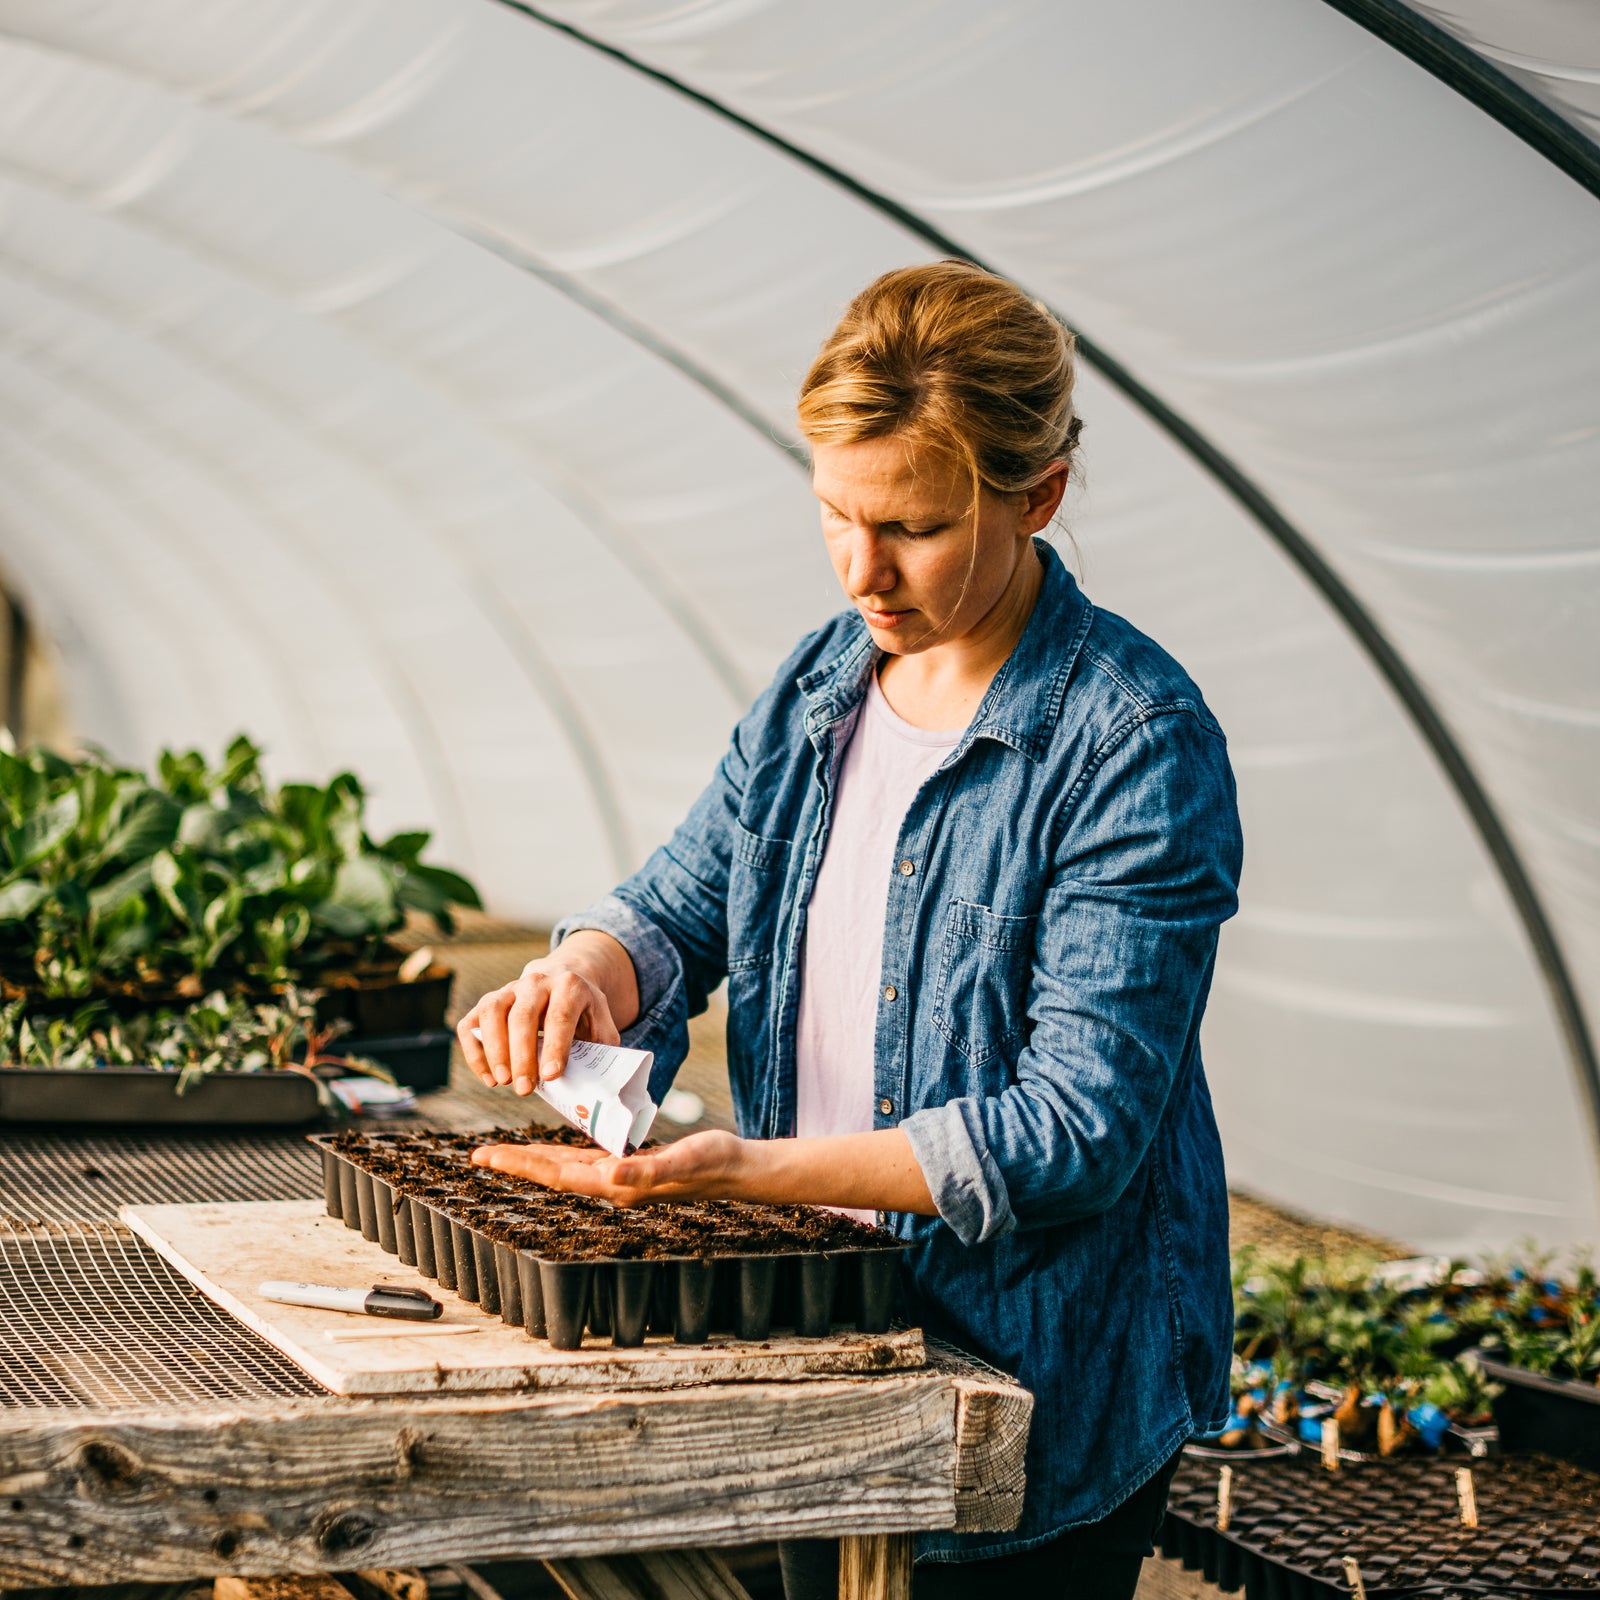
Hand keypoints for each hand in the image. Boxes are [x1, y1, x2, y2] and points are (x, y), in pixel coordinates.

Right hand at [457, 932, 636, 1094]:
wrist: (562, 977)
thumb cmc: (582, 1010)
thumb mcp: (601, 1021)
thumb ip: (600, 1048)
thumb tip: (596, 1086)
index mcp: (569, 986)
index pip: (560, 1016)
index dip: (555, 1047)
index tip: (551, 1076)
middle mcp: (536, 982)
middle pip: (522, 1016)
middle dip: (522, 1056)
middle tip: (524, 1089)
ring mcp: (508, 989)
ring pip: (492, 1013)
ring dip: (494, 1050)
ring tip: (502, 1082)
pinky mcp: (487, 1001)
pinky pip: (471, 1024)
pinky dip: (475, 1052)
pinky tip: (489, 1078)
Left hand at [471, 1129, 749, 1204]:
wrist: (736, 1169)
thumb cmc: (712, 1164)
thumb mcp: (681, 1161)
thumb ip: (646, 1170)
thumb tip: (609, 1174)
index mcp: (616, 1185)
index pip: (556, 1175)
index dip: (520, 1165)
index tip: (487, 1158)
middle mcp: (611, 1184)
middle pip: (552, 1173)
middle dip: (516, 1164)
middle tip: (478, 1156)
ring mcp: (619, 1177)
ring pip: (565, 1167)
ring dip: (534, 1160)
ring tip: (505, 1152)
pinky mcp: (629, 1166)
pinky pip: (584, 1159)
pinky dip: (562, 1152)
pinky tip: (555, 1146)